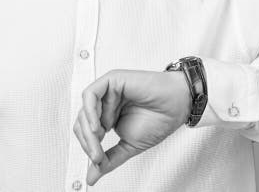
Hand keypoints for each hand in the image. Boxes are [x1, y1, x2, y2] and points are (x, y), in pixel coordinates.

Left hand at [73, 69, 191, 185]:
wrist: (177, 106)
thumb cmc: (159, 120)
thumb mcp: (129, 146)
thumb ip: (109, 160)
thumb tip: (92, 177)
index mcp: (108, 117)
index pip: (86, 132)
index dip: (88, 147)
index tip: (98, 160)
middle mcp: (106, 103)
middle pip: (82, 122)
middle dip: (87, 141)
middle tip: (97, 154)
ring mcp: (108, 91)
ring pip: (84, 110)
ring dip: (88, 129)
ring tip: (99, 139)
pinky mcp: (111, 80)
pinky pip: (90, 95)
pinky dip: (90, 111)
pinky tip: (98, 125)